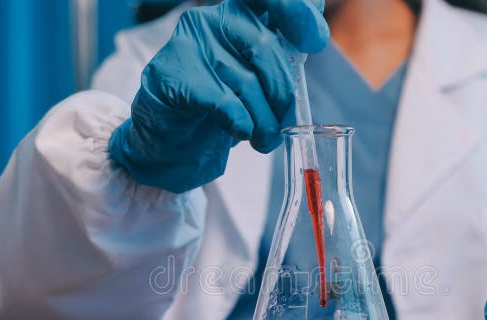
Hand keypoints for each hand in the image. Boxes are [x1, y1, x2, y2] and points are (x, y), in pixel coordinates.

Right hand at [108, 0, 328, 192]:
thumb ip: (280, 58)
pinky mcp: (172, 73)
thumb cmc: (217, 108)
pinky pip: (224, 101)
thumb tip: (314, 37)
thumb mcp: (256, 80)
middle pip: (266, 49)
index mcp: (238, 15)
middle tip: (279, 126)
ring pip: (247, 82)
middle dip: (281, 96)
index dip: (298, 12)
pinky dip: (240, 123)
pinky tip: (238, 131)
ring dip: (263, 120)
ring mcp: (189, 43)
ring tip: (262, 139)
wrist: (171, 140)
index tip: (315, 38)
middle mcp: (212, 19)